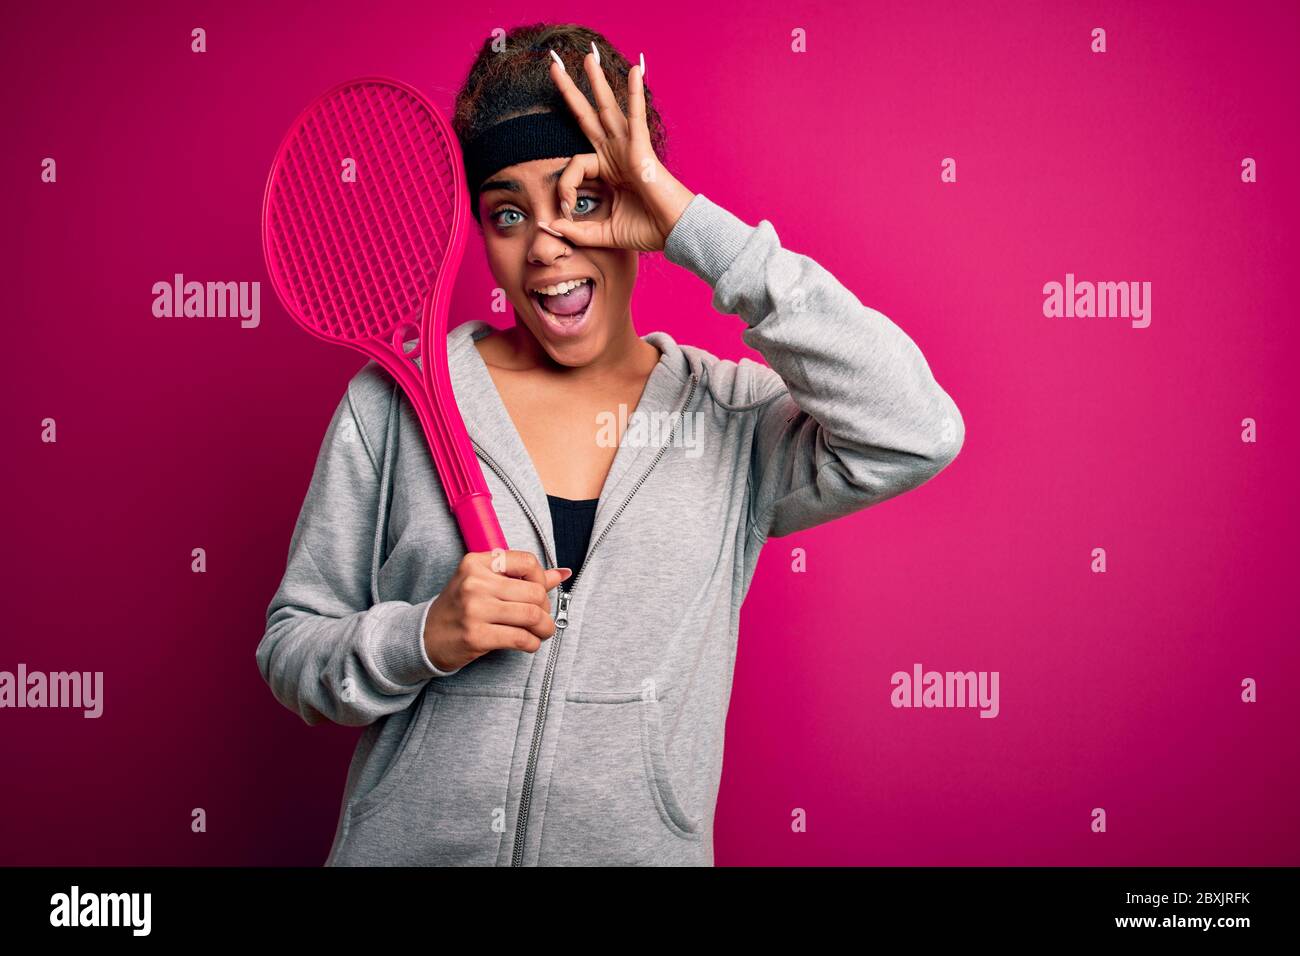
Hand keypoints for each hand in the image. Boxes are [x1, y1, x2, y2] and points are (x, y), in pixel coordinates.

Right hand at [422, 550, 571, 671]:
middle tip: (541, 619)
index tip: (539, 593)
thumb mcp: (485, 584)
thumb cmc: (460, 608)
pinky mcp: (476, 635)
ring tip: (541, 632)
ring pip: (531, 615)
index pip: (527, 562)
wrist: (425, 636)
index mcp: (477, 562)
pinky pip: (520, 638)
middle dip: (545, 609)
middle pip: (534, 592)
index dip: (541, 579)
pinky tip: (528, 643)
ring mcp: (474, 609)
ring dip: (544, 628)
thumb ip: (522, 578)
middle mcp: (475, 582)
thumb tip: (561, 573)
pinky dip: (532, 643)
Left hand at [543, 49, 695, 251]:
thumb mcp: (603, 233)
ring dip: (597, 82)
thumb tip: (550, 226)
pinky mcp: (642, 148)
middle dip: (570, 93)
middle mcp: (616, 154)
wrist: (675, 232)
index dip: (564, 187)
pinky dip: (635, 93)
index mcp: (608, 171)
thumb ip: (577, 231)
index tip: (565, 211)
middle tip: (554, 68)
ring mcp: (629, 148)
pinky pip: (636, 116)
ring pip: (609, 108)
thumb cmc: (647, 230)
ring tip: (588, 56)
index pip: (574, 167)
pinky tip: (635, 70)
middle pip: (588, 117)